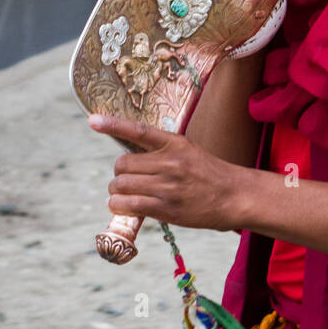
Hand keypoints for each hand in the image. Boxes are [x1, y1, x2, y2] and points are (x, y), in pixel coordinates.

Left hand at [88, 113, 244, 231]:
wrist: (234, 196)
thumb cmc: (210, 174)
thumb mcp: (189, 152)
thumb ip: (161, 152)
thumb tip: (128, 161)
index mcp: (174, 143)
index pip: (138, 131)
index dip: (113, 125)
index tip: (92, 120)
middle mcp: (169, 162)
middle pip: (122, 164)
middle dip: (119, 174)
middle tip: (127, 180)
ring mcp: (167, 186)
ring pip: (121, 186)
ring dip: (116, 192)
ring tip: (123, 196)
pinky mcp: (166, 208)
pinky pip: (129, 205)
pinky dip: (120, 206)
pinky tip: (124, 207)